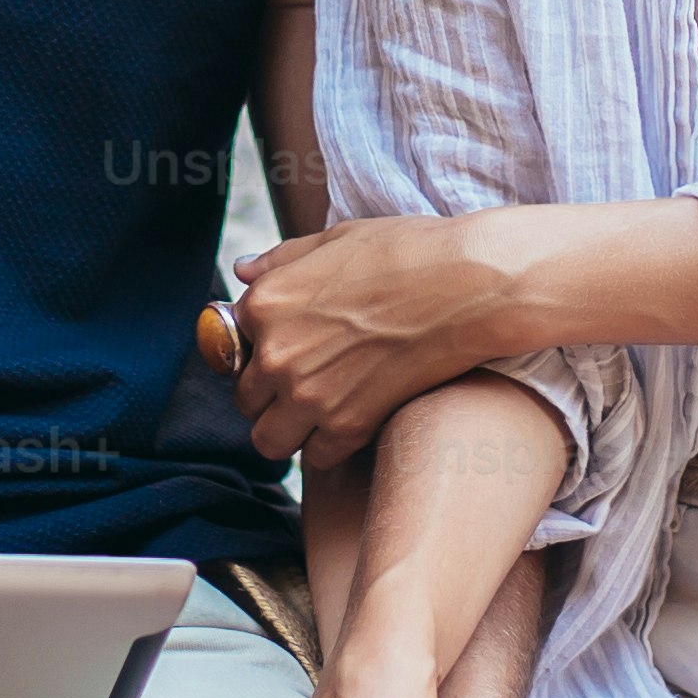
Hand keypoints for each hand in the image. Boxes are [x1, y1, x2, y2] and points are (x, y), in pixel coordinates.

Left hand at [223, 212, 550, 460]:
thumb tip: (242, 271)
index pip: (229, 346)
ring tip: (318, 414)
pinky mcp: (348, 425)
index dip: (256, 350)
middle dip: (267, 396)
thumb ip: (281, 260)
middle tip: (303, 384)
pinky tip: (352, 421)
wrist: (468, 286)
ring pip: (268, 440)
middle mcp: (276, 354)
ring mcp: (310, 395)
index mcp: (265, 303)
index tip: (285, 349)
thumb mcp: (335, 238)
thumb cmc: (407, 251)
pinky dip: (328, 447)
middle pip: (244, 400)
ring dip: (288, 431)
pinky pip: (315, 458)